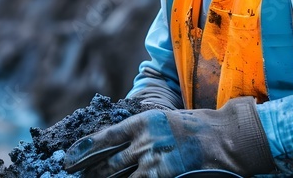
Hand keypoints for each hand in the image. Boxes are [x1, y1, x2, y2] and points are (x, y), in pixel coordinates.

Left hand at [63, 97, 274, 177]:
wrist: (225, 138)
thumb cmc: (196, 128)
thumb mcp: (163, 121)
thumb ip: (141, 133)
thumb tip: (119, 145)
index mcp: (142, 122)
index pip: (104, 137)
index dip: (83, 149)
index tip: (68, 158)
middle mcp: (144, 140)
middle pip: (107, 161)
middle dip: (88, 171)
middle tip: (73, 176)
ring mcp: (153, 160)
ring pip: (118, 176)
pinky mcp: (163, 175)